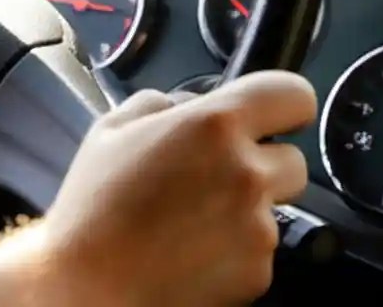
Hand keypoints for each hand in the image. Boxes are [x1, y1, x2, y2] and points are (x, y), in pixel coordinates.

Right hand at [49, 72, 315, 305]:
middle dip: (265, 166)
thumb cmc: (93, 212)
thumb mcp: (113, 129)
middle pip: (294, 160)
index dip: (286, 105)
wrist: (88, 289)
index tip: (277, 117)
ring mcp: (257, 227)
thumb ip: (162, 103)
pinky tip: (194, 251)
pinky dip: (237, 251)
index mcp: (214, 126)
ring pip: (275, 208)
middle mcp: (246, 173)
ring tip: (191, 222)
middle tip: (218, 179)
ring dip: (247, 211)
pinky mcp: (257, 272)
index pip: (294, 95)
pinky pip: (261, 251)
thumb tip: (191, 105)